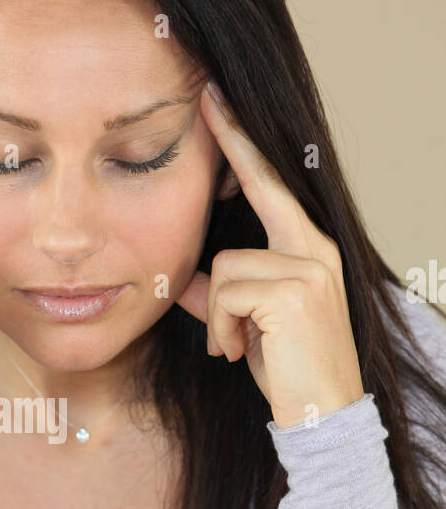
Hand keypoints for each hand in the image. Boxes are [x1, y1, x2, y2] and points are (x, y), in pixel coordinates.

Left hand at [174, 80, 364, 429]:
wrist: (324, 416)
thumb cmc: (289, 372)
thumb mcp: (247, 326)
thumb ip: (218, 295)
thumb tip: (184, 280)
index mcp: (309, 250)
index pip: (271, 184)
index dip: (243, 143)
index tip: (218, 99)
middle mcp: (316, 249)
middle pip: (257, 190)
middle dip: (233, 144)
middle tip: (207, 93)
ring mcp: (310, 268)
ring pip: (225, 265)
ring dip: (217, 313)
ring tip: (237, 345)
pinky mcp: (295, 292)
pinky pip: (225, 293)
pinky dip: (220, 328)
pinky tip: (239, 352)